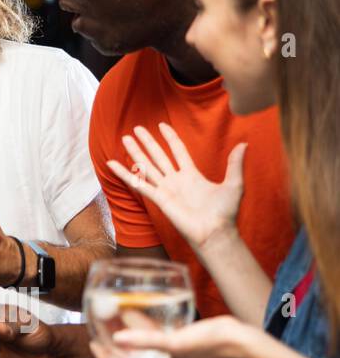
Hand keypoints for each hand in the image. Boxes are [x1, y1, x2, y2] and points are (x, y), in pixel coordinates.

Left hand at [88, 314, 249, 357]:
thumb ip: (146, 340)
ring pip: (141, 356)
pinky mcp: (179, 352)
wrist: (238, 340)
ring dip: (126, 345)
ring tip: (113, 326)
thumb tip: (117, 339)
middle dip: (112, 353)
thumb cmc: (208, 342)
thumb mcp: (174, 341)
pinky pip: (153, 347)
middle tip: (99, 336)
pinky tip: (139, 320)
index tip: (93, 344)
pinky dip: (142, 337)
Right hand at [105, 123, 245, 252]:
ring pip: (146, 166)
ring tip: (125, 139)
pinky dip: (124, 174)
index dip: (170, 138)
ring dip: (135, 152)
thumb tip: (245, 144)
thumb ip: (235, 164)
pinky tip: (112, 165)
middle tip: (136, 128)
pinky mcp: (158, 199)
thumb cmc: (226, 212)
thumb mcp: (234, 184)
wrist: (215, 232)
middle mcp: (176, 180)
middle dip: (147, 142)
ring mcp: (165, 189)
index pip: (178, 151)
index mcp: (192, 175)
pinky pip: (138, 184)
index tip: (162, 125)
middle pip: (158, 155)